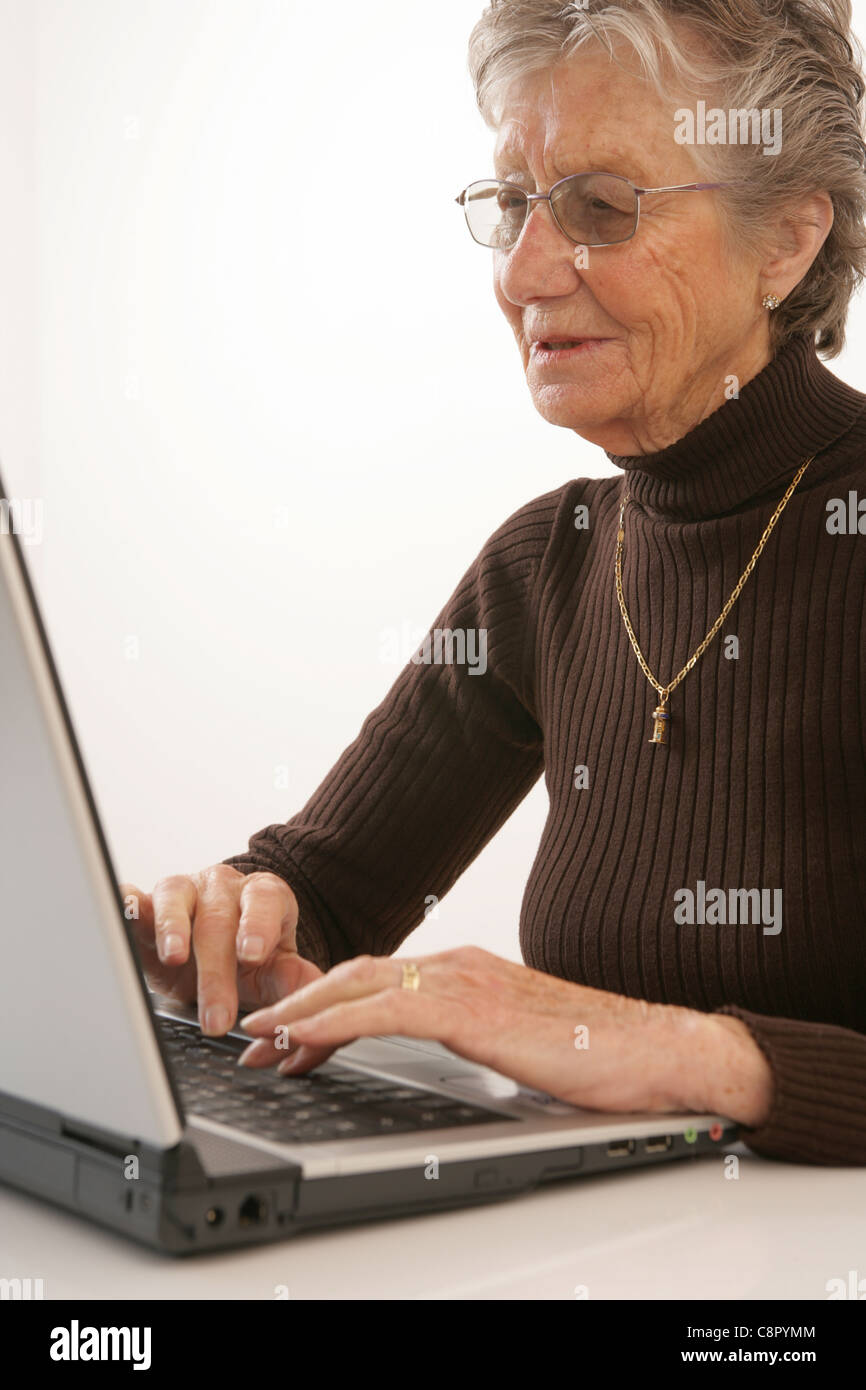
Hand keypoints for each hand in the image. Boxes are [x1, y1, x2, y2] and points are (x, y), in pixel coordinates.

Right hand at [121, 866, 326, 1057]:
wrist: (207, 953)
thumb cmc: (245, 959)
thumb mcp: (273, 972)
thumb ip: (294, 982)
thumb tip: (316, 1001)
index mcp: (262, 897)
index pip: (264, 901)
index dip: (258, 925)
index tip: (253, 954)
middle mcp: (221, 888)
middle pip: (218, 920)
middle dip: (217, 970)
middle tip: (217, 1017)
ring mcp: (182, 891)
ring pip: (175, 900)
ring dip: (174, 929)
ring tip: (174, 957)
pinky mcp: (144, 904)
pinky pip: (132, 898)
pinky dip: (127, 906)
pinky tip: (125, 915)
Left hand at [236, 945, 771, 1120]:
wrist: (654, 1049)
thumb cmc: (596, 1051)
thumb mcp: (515, 1038)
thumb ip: (471, 1033)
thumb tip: (438, 1052)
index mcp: (465, 969)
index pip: (377, 979)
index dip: (324, 1002)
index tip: (286, 1032)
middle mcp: (457, 964)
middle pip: (356, 975)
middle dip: (299, 1005)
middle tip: (254, 1038)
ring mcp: (464, 979)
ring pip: (359, 986)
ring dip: (303, 1013)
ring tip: (261, 1041)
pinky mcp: (471, 1006)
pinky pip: (383, 1010)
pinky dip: (333, 1022)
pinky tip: (302, 1039)